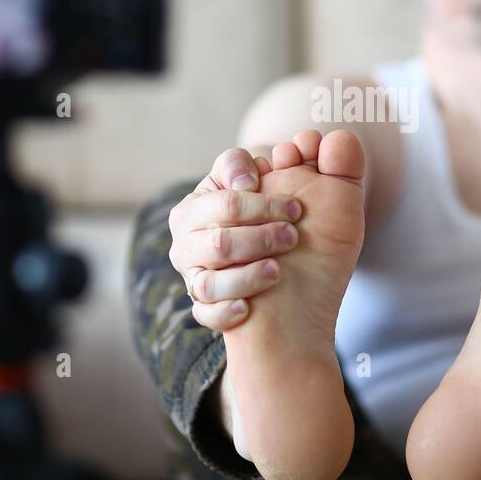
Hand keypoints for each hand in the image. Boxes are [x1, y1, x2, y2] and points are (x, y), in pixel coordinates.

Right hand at [167, 147, 303, 331]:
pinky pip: (205, 314)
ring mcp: (192, 277)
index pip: (225, 204)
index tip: (295, 208)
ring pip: (209, 283)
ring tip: (277, 271)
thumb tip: (244, 180)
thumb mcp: (241, 178)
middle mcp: (185, 245)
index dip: (263, 205)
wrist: (254, 244)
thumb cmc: (249, 206)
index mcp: (192, 210)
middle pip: (220, 244)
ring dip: (246, 277)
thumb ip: (237, 165)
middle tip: (293, 237)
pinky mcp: (202, 306)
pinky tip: (246, 308)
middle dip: (260, 239)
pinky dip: (224, 312)